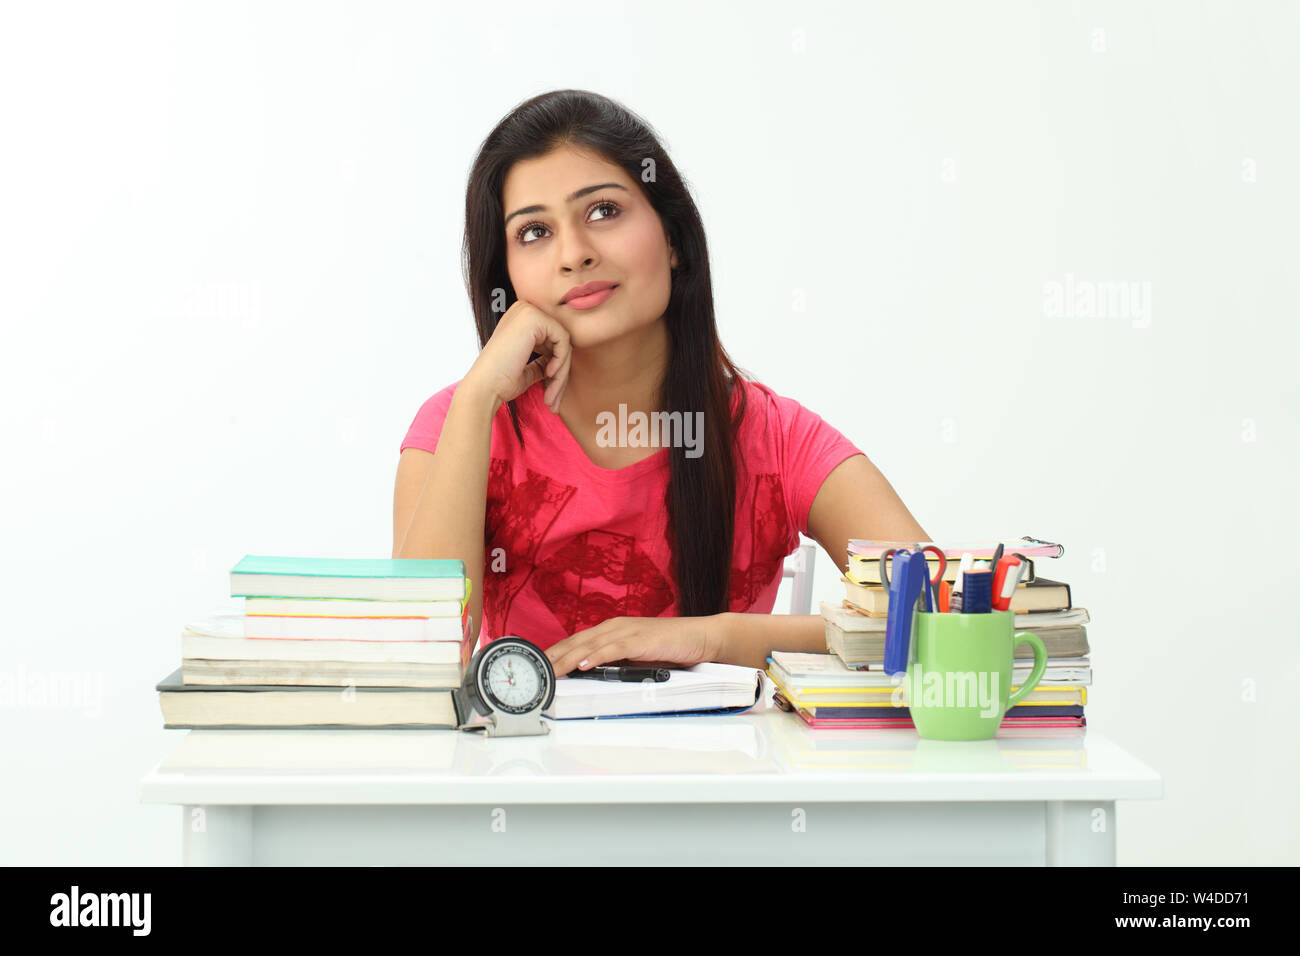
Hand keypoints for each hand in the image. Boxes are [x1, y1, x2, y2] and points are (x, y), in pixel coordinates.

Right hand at [464, 297, 572, 414]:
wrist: (485, 386)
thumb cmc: (501, 381)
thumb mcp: (528, 368)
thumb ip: (543, 360)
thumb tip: (560, 360)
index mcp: (519, 320)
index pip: (551, 340)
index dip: (555, 365)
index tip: (551, 390)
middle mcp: (523, 310)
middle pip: (558, 340)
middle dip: (561, 370)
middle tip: (554, 398)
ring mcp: (528, 311)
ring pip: (563, 342)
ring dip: (562, 370)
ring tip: (552, 393)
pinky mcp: (534, 317)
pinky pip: (563, 339)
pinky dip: (561, 360)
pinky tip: (549, 374)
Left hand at [545, 615, 728, 677]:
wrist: (699, 636)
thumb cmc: (669, 647)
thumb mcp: (635, 656)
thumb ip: (615, 662)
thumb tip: (591, 675)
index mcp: (611, 630)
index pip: (575, 642)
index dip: (555, 653)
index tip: (538, 666)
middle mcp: (614, 627)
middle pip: (576, 642)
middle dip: (553, 657)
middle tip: (534, 671)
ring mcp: (627, 632)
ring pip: (589, 646)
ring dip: (567, 659)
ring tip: (550, 671)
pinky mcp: (640, 640)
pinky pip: (613, 649)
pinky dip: (596, 657)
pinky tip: (582, 665)